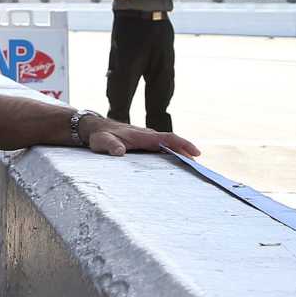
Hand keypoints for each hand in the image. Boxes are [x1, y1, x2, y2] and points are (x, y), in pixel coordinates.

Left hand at [84, 117, 199, 158]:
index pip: (168, 138)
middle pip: (173, 143)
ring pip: (169, 145)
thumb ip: (110, 146)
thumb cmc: (100, 136)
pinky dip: (172, 154)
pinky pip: (162, 148)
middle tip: (199, 167)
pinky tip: (177, 165)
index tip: (195, 152)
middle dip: (187, 152)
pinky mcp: (145, 143)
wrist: (96, 128)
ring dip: (181, 154)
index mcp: (143, 136)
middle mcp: (149, 136)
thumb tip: (120, 152)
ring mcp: (148, 139)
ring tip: (193, 168)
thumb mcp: (102, 141)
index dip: (183, 144)